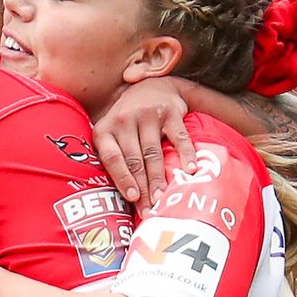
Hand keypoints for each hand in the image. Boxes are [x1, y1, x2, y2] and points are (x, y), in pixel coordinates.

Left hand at [95, 78, 196, 205]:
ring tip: (164, 197)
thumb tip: (118, 199)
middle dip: (143, 188)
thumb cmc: (129, 122)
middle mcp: (124, 120)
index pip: (112, 157)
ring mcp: (147, 115)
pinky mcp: (170, 113)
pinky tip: (191, 170)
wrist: (151, 86)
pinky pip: (179, 138)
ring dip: (159, 178)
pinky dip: (186, 155)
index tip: (132, 198)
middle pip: (134, 160)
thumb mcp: (112, 134)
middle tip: (150, 210)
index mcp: (105, 130)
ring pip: (154, 153)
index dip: (122, 178)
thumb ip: (113, 158)